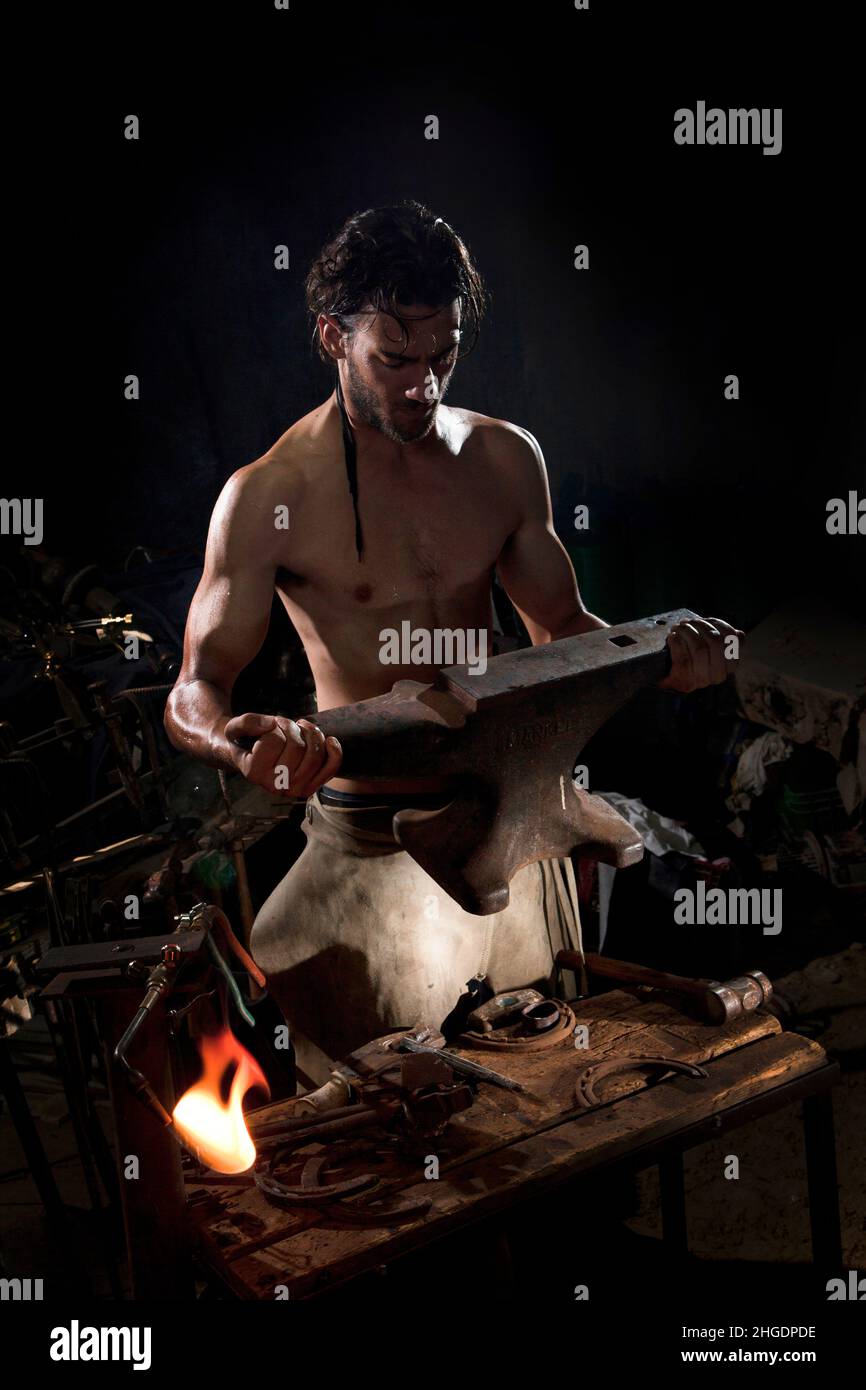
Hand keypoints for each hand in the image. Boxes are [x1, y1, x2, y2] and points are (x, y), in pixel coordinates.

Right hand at [223, 712, 341, 797]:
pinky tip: (329, 740)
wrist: (252, 759)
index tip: (269, 726)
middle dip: (293, 728)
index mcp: (254, 773)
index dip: (274, 726)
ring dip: (312, 734)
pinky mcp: (310, 788)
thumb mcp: (235, 727)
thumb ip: (247, 722)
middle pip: (298, 747)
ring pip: (315, 755)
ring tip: (300, 729)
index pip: (274, 740)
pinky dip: (334, 751)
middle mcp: (274, 787)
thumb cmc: (244, 741)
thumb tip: (270, 724)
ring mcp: (294, 790)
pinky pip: (331, 768)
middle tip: (285, 724)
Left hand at [657, 616, 744, 692]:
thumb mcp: (713, 651)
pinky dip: (677, 643)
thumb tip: (739, 633)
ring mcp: (701, 680)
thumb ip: (725, 641)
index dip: (721, 625)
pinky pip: (683, 657)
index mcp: (729, 666)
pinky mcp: (684, 680)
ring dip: (687, 632)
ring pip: (699, 648)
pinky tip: (673, 637)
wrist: (671, 680)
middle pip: (715, 641)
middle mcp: (718, 675)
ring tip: (678, 628)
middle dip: (700, 626)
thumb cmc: (693, 660)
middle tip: (687, 622)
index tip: (707, 620)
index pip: (733, 641)